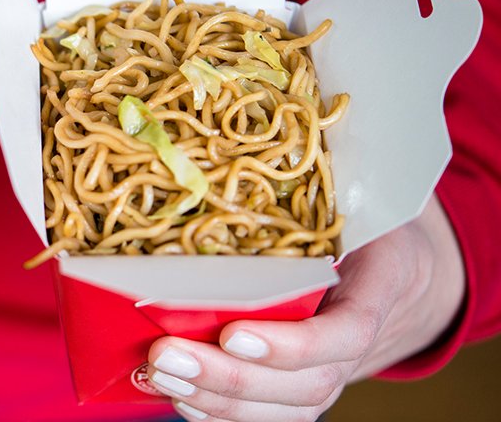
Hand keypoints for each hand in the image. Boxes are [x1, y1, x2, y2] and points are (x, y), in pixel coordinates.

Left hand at [146, 194, 465, 421]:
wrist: (393, 273)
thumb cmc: (360, 225)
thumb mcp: (355, 198)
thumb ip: (320, 192)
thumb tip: (231, 157)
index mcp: (378, 290)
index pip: (346, 334)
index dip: (294, 344)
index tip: (234, 332)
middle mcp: (356, 346)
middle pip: (305, 384)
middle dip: (230, 377)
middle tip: (164, 353)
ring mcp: (330, 374)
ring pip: (283, 408)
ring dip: (215, 399)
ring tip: (159, 374)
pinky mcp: (300, 387)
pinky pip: (267, 415)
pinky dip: (218, 412)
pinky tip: (176, 394)